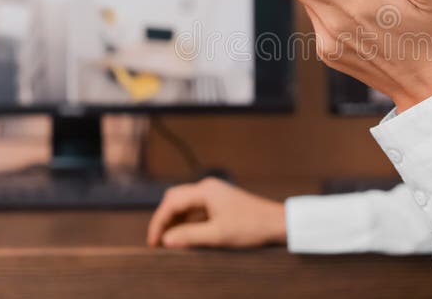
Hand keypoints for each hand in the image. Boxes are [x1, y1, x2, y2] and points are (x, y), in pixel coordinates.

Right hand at [146, 177, 286, 248]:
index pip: (170, 203)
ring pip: (185, 204)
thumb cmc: (251, 227)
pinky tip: (186, 236)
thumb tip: (166, 240)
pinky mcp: (220, 201)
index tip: (153, 243)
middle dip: (164, 220)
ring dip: (175, 221)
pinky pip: (196, 209)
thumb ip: (189, 236)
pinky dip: (187, 221)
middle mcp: (207, 187)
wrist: (277, 223)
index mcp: (205, 191)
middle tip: (158, 242)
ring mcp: (214, 193)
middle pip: (174, 199)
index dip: (158, 223)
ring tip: (169, 241)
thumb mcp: (218, 235)